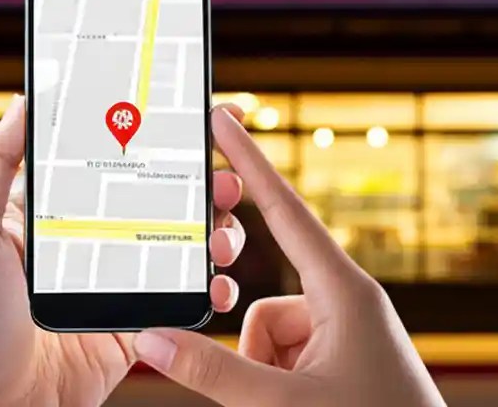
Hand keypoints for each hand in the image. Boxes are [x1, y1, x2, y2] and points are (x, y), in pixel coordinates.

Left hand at [0, 95, 248, 406]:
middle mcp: (88, 239)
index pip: (107, 157)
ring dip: (214, 230)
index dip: (150, 134)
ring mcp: (114, 281)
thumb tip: (25, 99)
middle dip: (201, 181)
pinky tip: (219, 279)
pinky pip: (181, 296)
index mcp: (51, 211)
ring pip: (180, 242)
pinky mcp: (133, 323)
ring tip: (225, 234)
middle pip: (157, 196)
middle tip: (227, 176)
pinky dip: (210, 285)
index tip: (191, 111)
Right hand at [132, 108, 446, 406]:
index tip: (226, 119)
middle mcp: (347, 302)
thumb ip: (212, 371)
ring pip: (270, 337)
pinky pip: (287, 357)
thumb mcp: (284, 403)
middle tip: (277, 393)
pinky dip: (280, 387)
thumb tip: (150, 340)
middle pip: (263, 303)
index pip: (284, 210)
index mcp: (344, 291)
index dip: (249, 160)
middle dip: (252, 350)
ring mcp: (347, 333)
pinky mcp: (345, 359)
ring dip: (267, 378)